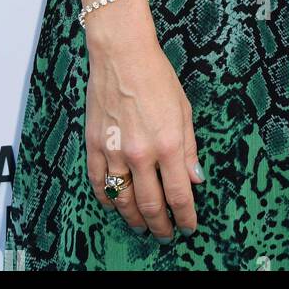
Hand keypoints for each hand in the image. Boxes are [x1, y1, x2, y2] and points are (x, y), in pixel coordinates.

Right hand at [85, 30, 202, 239]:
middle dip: (160, 225)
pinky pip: (99, 183)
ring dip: (134, 218)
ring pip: (122, 200)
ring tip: (143, 226)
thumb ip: (189, 148)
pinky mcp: (94, 145)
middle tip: (166, 234)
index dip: (185, 216)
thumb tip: (195, 178)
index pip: (178, 194)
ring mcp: (114, 151)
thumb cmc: (156, 77)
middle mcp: (140, 153)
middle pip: (150, 205)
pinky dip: (107, 199)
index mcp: (168, 144)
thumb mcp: (184, 110)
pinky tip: (115, 205)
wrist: (122, 55)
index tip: (189, 226)